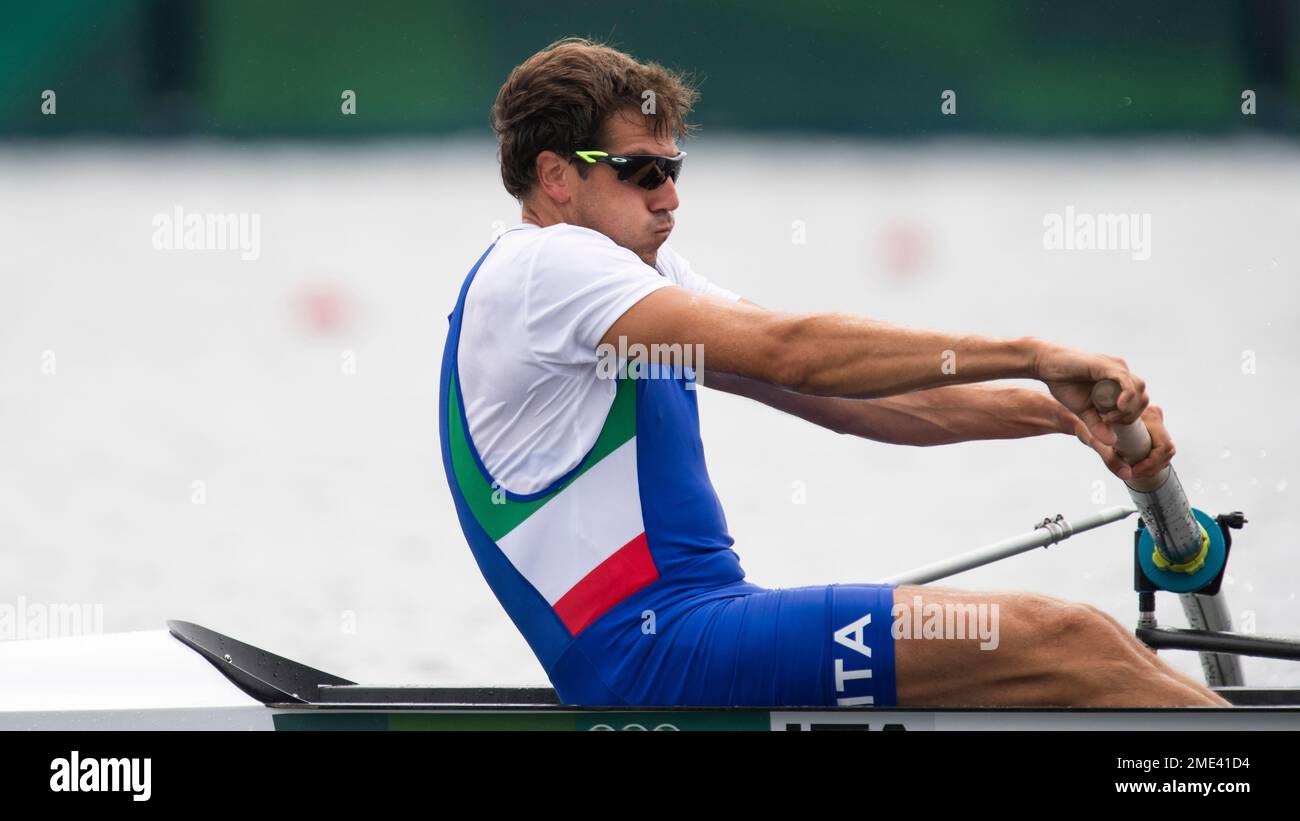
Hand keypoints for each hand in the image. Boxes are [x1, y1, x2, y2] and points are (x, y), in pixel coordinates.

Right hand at [1032, 339, 1147, 432]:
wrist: (1046, 365)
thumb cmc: (1064, 384)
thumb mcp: (1083, 411)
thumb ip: (1097, 425)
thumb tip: (1111, 443)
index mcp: (1119, 383)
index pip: (1138, 402)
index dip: (1130, 417)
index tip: (1109, 423)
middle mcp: (1122, 373)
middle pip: (1142, 397)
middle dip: (1130, 415)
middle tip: (1108, 420)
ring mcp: (1117, 367)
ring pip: (1138, 389)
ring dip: (1128, 407)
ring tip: (1108, 415)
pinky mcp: (1108, 365)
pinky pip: (1126, 381)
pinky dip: (1127, 395)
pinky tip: (1119, 406)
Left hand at [1064, 403, 1172, 482]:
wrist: (1085, 411)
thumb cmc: (1090, 424)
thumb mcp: (1098, 443)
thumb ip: (1111, 460)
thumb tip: (1126, 475)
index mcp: (1147, 415)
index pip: (1163, 446)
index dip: (1151, 463)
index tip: (1134, 470)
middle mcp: (1155, 415)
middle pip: (1167, 450)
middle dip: (1151, 467)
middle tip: (1132, 473)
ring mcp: (1156, 421)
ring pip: (1166, 452)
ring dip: (1152, 466)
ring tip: (1132, 470)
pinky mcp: (1154, 428)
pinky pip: (1161, 450)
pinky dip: (1151, 461)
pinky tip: (1136, 465)